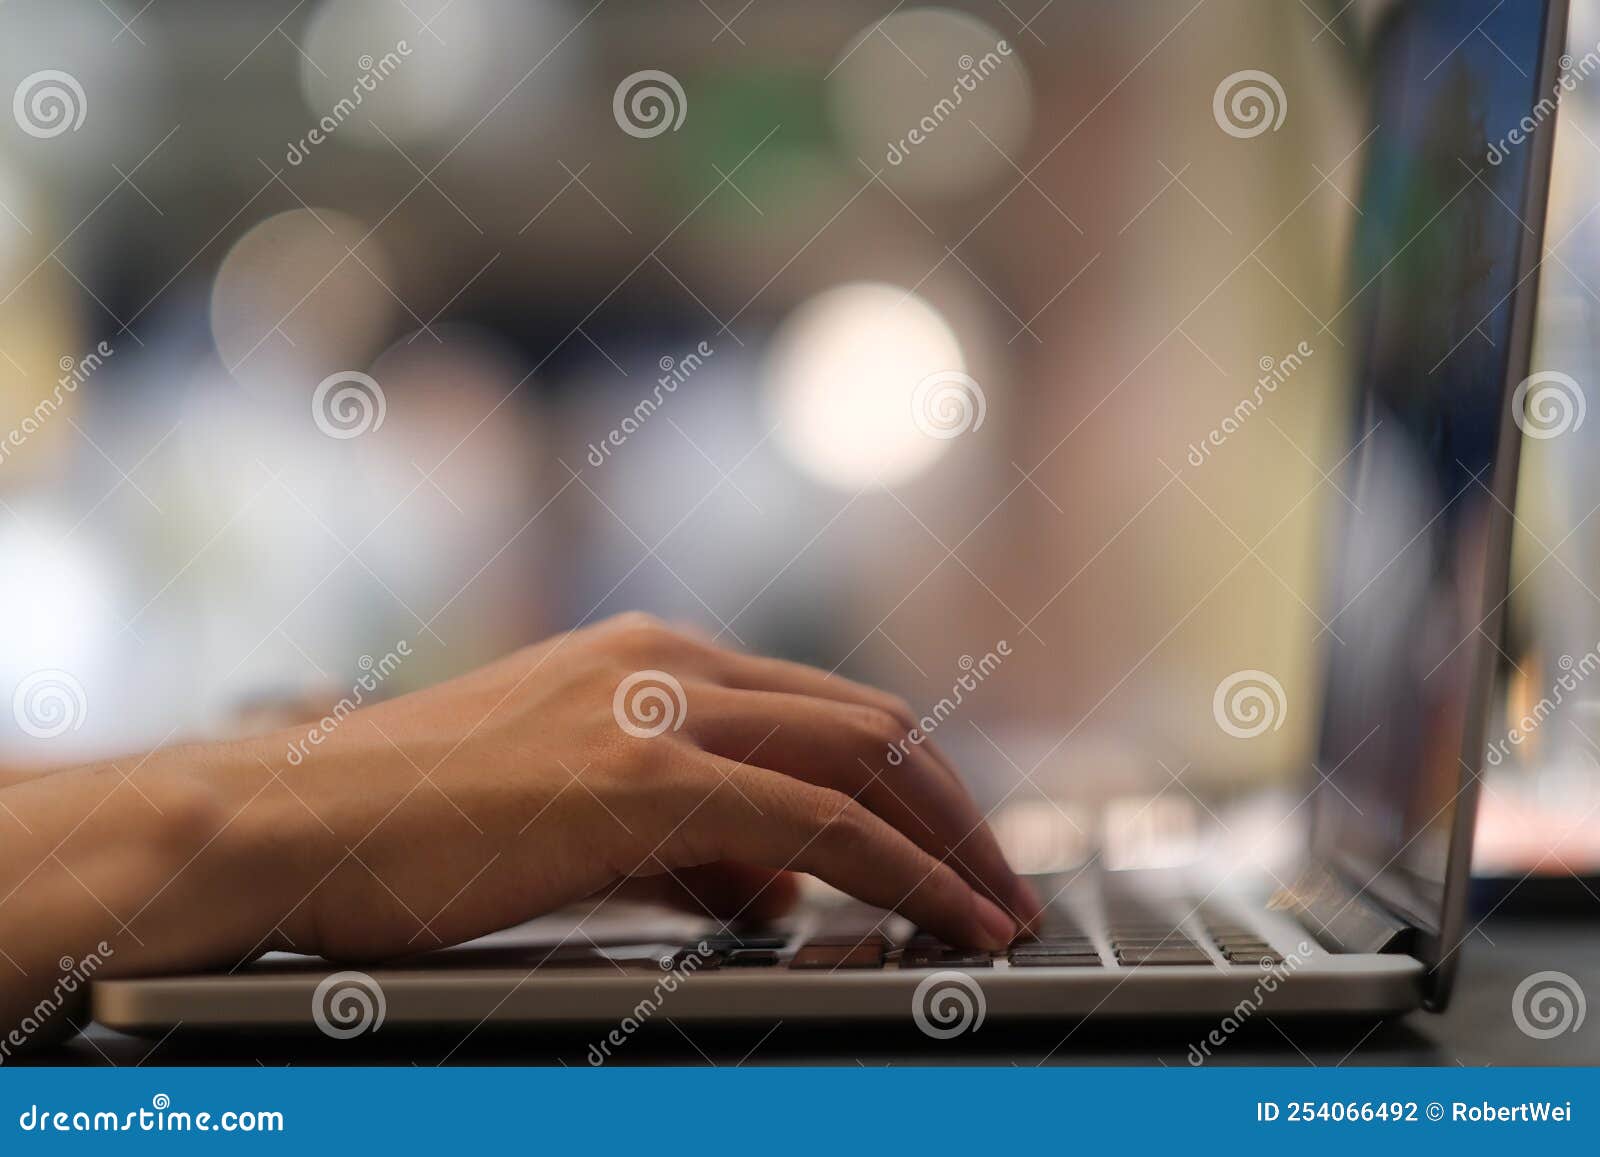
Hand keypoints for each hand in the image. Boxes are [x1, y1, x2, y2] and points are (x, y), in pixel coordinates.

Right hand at [264, 613, 1036, 959]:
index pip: (828, 712)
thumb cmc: (412, 829)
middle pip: (872, 724)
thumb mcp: (572, 816)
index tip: (957, 847)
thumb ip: (686, 845)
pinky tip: (946, 920)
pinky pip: (821, 824)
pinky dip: (906, 871)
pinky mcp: (642, 775)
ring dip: (949, 840)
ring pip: (866, 760)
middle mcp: (671, 662)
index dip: (912, 782)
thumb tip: (778, 893)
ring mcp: (658, 709)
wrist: (289, 822)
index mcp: (655, 660)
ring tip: (995, 912)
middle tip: (1004, 882)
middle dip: (955, 808)